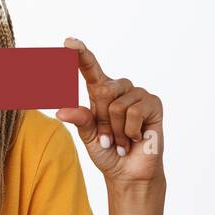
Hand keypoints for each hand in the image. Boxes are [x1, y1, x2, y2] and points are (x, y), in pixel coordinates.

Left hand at [54, 37, 163, 186]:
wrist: (129, 172)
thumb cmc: (107, 152)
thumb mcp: (88, 137)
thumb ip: (80, 120)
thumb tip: (61, 111)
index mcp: (100, 92)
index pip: (90, 69)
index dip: (80, 54)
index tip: (68, 42)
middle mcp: (120, 89)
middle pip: (103, 92)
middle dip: (102, 121)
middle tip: (108, 138)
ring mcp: (138, 94)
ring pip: (118, 105)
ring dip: (116, 130)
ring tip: (122, 140)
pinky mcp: (153, 102)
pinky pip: (135, 111)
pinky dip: (130, 131)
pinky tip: (136, 138)